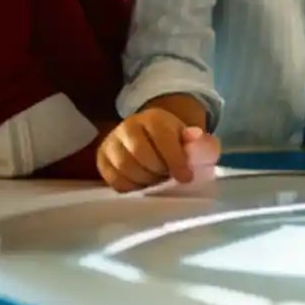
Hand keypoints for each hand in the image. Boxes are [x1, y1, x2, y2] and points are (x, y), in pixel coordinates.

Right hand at [97, 107, 220, 192]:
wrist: (156, 142)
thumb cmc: (178, 146)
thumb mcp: (196, 143)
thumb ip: (202, 143)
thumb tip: (194, 136)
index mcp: (155, 118)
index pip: (162, 138)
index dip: (175, 160)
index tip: (185, 177)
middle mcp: (129, 125)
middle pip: (140, 153)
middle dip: (158, 171)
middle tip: (168, 178)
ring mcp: (112, 141)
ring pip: (124, 166)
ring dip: (144, 180)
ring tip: (156, 180)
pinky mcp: (102, 158)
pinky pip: (112, 178)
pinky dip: (130, 186)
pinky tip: (142, 185)